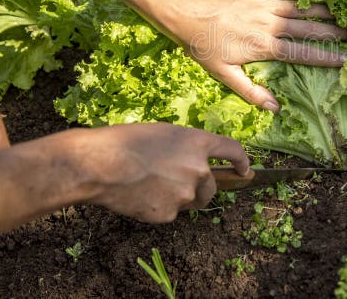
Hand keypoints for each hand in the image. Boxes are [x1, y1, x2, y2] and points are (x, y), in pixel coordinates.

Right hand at [85, 124, 249, 222]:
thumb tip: (190, 162)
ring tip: (152, 186)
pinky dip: (158, 208)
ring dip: (180, 197)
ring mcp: (185, 193)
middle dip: (201, 187)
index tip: (245, 170)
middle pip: (211, 186)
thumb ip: (185, 148)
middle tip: (176, 183)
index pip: (232, 150)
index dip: (242, 161)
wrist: (101, 165)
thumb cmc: (126, 142)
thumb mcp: (164, 133)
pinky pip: (170, 213)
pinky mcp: (169, 214)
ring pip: (191, 201)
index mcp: (198, 143)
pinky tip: (140, 197)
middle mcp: (199, 169)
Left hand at [158, 0, 346, 111]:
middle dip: (333, 32)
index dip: (326, 57)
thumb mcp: (222, 75)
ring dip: (324, 9)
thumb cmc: (202, 45)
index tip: (346, 60)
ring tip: (345, 11)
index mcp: (264, 47)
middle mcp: (269, 24)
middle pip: (308, 29)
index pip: (302, 54)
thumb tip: (275, 109)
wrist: (184, 10)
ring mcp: (265, 4)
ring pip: (301, 7)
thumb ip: (251, 92)